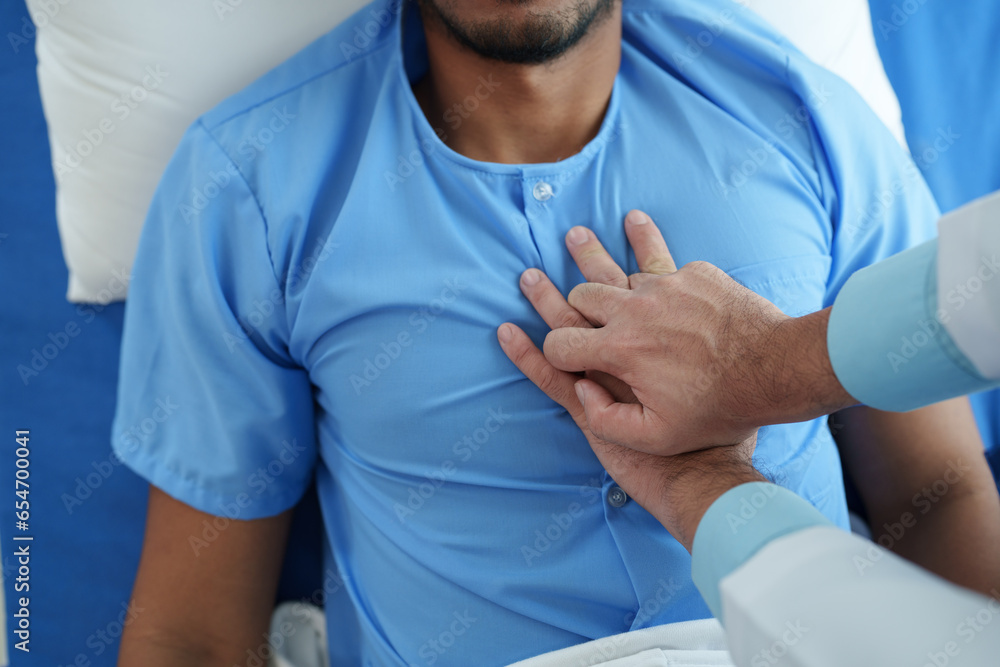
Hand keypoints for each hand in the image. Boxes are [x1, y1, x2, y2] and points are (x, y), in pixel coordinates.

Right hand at [542, 242, 855, 455]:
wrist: (776, 369)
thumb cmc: (720, 408)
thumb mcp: (657, 437)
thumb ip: (606, 421)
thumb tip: (583, 390)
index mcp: (619, 351)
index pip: (561, 344)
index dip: (552, 351)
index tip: (557, 352)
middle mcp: (633, 310)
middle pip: (580, 296)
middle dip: (562, 299)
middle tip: (537, 279)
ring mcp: (663, 287)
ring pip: (615, 267)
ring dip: (590, 254)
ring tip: (574, 236)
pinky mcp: (691, 274)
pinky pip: (659, 260)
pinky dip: (644, 244)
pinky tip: (634, 221)